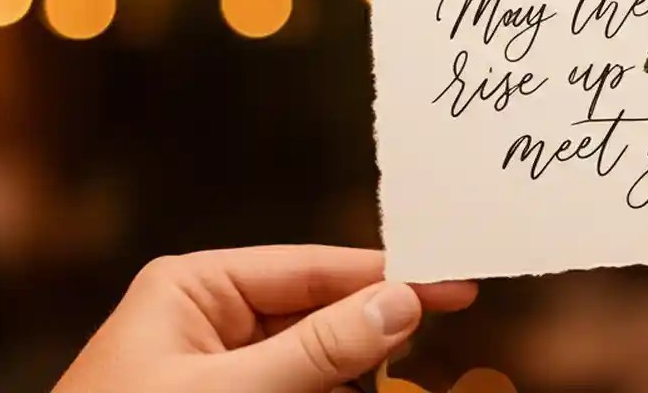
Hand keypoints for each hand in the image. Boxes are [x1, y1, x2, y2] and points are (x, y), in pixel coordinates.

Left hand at [55, 246, 475, 392]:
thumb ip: (318, 349)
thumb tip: (400, 302)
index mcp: (195, 290)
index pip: (312, 268)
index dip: (387, 275)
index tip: (453, 286)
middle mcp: (210, 322)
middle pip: (322, 316)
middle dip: (374, 340)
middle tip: (428, 355)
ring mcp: (221, 371)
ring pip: (320, 365)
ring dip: (358, 381)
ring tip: (394, 384)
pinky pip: (302, 391)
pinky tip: (368, 391)